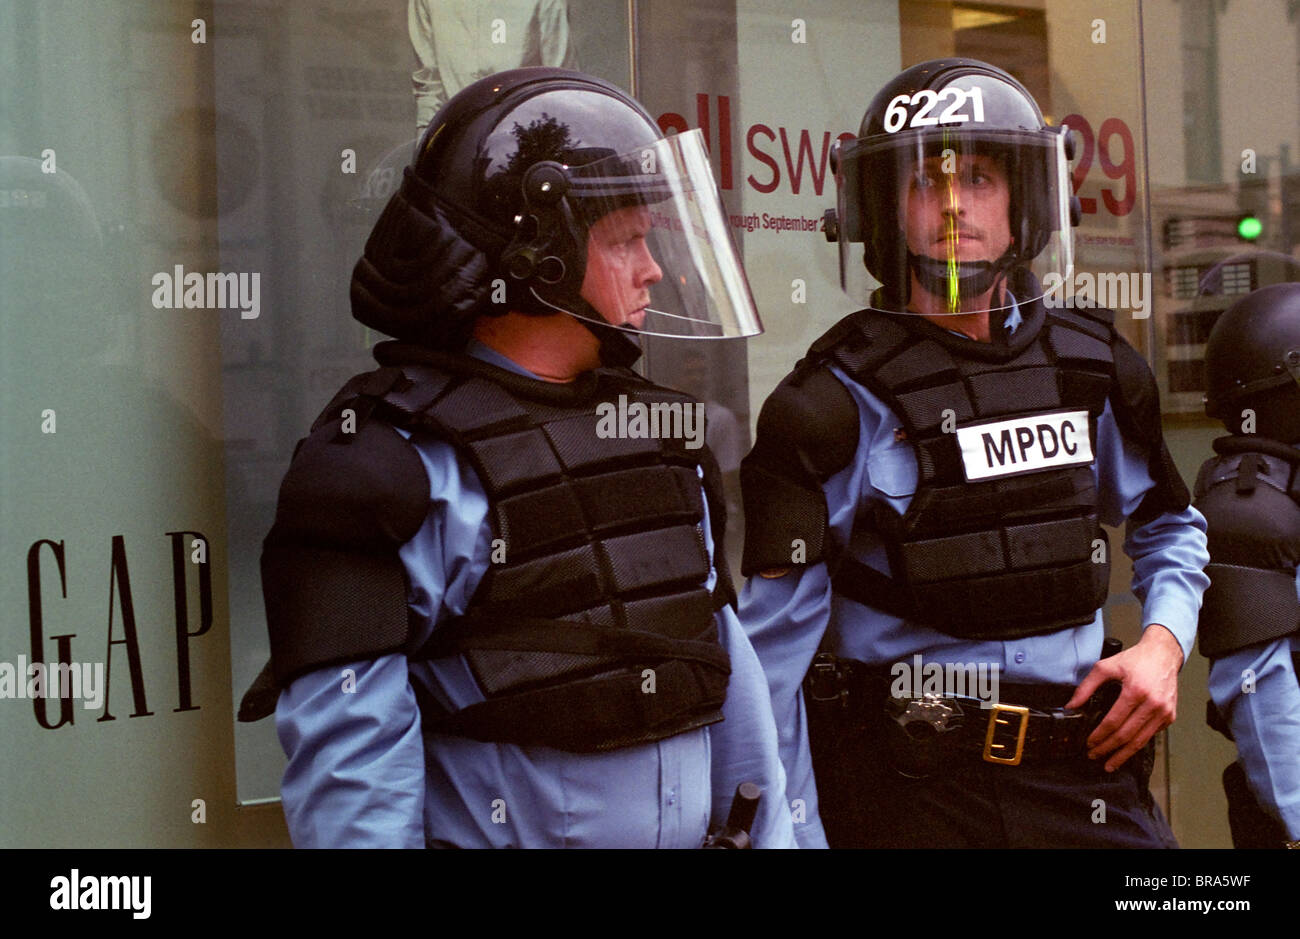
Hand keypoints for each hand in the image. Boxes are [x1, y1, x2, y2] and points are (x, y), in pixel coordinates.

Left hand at [1065, 624, 1183, 771]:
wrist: (1163, 655)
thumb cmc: (1136, 660)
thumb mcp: (1106, 667)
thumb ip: (1086, 687)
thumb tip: (1072, 705)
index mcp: (1136, 691)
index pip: (1114, 722)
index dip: (1099, 736)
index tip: (1089, 743)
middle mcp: (1153, 704)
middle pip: (1126, 736)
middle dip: (1108, 749)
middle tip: (1094, 756)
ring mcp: (1164, 712)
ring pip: (1140, 741)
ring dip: (1123, 755)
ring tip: (1109, 763)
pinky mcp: (1170, 716)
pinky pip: (1150, 736)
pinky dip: (1136, 745)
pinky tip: (1125, 751)